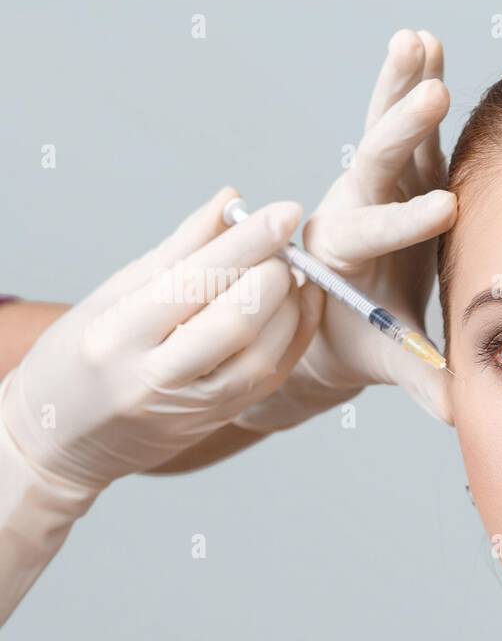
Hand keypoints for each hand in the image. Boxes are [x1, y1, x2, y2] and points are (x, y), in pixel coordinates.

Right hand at [0, 186, 319, 493]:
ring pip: (262, 355)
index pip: (194, 280)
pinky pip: (271, 376)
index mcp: (117, 334)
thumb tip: (231, 201)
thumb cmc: (80, 356)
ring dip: (292, 306)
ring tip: (293, 273)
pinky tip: (301, 304)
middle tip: (285, 244)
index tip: (285, 211)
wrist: (61, 440)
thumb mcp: (112, 295)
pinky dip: (295, 335)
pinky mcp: (217, 420)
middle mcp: (153, 376)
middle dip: (274, 274)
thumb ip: (179, 249)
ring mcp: (189, 406)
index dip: (248, 243)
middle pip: (235, 321)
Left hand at [233, 28, 457, 432]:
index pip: (374, 234)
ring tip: (418, 42)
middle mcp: (349, 207)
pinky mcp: (388, 170)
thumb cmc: (361, 341)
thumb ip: (419, 380)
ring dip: (402, 87)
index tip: (443, 209)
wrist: (329, 316)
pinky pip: (399, 121)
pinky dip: (411, 81)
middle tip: (430, 98)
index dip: (406, 223)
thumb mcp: (384, 361)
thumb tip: (457, 415)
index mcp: (345, 256)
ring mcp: (368, 183)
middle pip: (373, 165)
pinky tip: (424, 40)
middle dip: (402, 132)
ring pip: (384, 130)